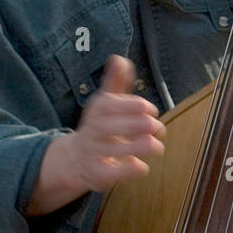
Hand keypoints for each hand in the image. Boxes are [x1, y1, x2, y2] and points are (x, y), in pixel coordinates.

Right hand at [26, 56, 165, 214]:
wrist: (75, 158)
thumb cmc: (99, 126)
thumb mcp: (105, 102)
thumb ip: (115, 82)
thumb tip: (119, 58)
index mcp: (97, 109)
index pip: (118, 105)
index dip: (137, 106)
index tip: (151, 111)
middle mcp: (92, 130)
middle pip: (118, 127)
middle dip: (142, 126)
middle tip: (158, 128)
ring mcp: (93, 153)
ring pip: (116, 149)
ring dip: (141, 147)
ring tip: (157, 147)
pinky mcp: (96, 174)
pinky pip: (111, 173)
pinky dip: (129, 170)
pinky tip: (141, 166)